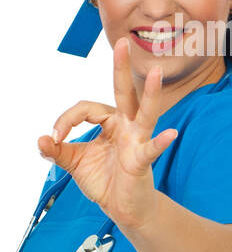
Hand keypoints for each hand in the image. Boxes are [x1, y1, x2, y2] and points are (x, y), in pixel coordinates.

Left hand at [37, 39, 176, 231]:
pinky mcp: (142, 160)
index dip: (66, 119)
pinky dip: (161, 142)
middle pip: (123, 93)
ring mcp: (137, 141)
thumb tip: (40, 141)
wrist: (123, 208)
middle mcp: (126, 127)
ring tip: (157, 74)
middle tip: (122, 43)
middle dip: (121, 68)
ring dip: (150, 94)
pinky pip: (152, 148)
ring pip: (145, 113)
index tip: (54, 138)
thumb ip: (57, 150)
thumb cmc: (106, 181)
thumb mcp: (75, 163)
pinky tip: (170, 134)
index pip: (86, 109)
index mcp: (110, 124)